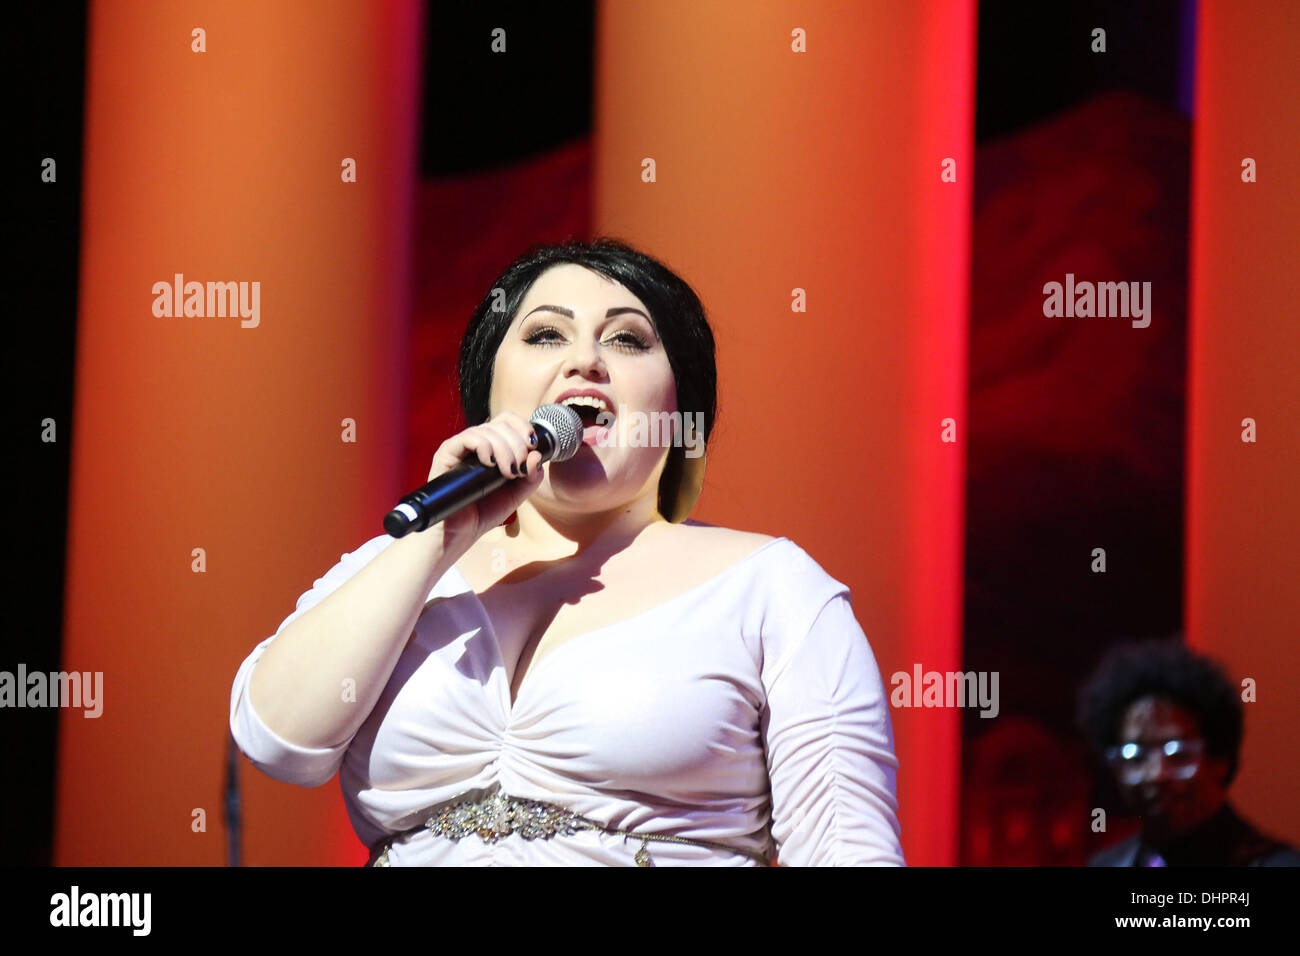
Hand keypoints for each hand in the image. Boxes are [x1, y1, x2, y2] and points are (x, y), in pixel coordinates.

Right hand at [426, 411, 544, 552]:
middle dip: (517, 445)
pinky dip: (484, 446)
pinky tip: (491, 463)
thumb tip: (536, 456)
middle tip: (519, 470)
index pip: (507, 420)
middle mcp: (476, 443)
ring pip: (486, 429)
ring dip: (505, 450)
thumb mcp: (515, 495)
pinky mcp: (446, 454)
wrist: (458, 534)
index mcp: (492, 447)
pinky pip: (466, 438)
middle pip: (501, 423)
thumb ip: (530, 477)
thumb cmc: (483, 512)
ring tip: (508, 473)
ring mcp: (460, 447)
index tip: (533, 445)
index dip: (523, 426)